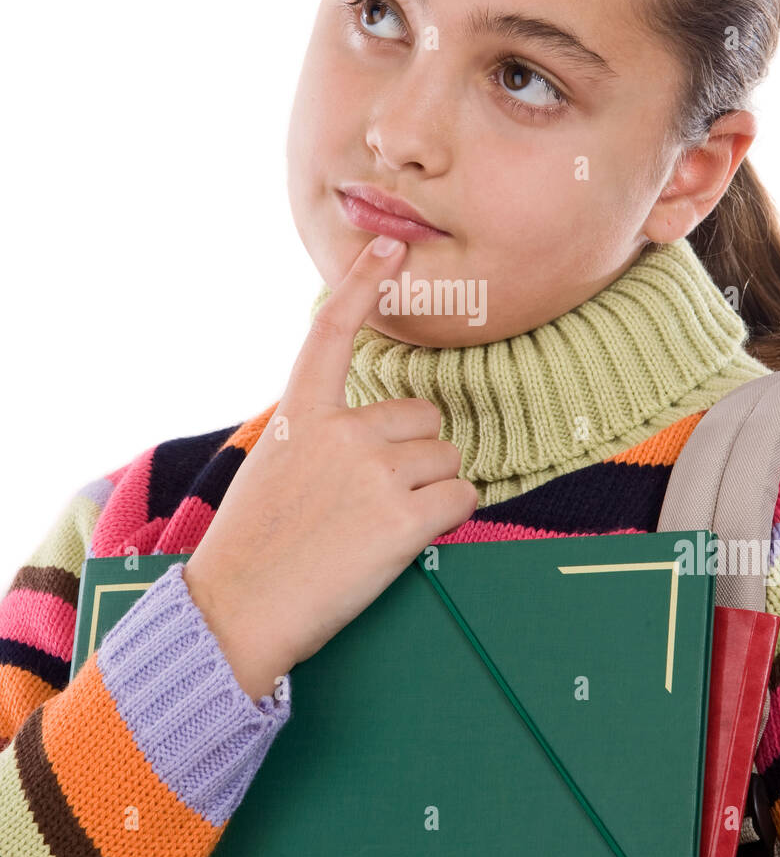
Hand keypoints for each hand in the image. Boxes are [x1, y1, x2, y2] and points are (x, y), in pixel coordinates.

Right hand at [183, 235, 477, 701]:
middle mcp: (342, 431)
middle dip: (413, 454)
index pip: (332, 333)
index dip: (362, 283)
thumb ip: (320, 433)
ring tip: (378, 527)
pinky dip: (449, 518)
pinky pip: (462, 496)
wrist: (239, 610)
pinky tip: (407, 540)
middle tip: (371, 500)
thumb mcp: (274, 465)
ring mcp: (375, 472)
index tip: (389, 246)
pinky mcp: (404, 518)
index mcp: (303, 415)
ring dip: (430, 491)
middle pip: (422, 417)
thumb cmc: (255, 545)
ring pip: (446, 459)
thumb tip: (376, 427)